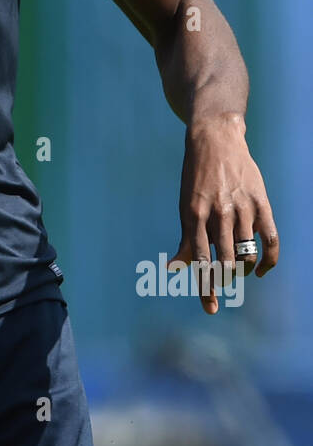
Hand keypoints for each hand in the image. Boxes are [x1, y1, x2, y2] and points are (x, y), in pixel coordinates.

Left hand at [168, 114, 278, 314]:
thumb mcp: (185, 205)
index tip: (210, 307)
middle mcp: (219, 212)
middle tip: (218, 298)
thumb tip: (175, 269)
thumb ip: (187, 238)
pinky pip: (271, 238)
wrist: (215, 138)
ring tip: (237, 276)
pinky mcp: (260, 202)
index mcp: (194, 214)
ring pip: (247, 253)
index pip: (201, 259)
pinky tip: (261, 271)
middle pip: (225, 261)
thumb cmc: (196, 178)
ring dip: (243, 272)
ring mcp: (242, 207)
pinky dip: (269, 259)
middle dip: (222, 285)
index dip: (205, 286)